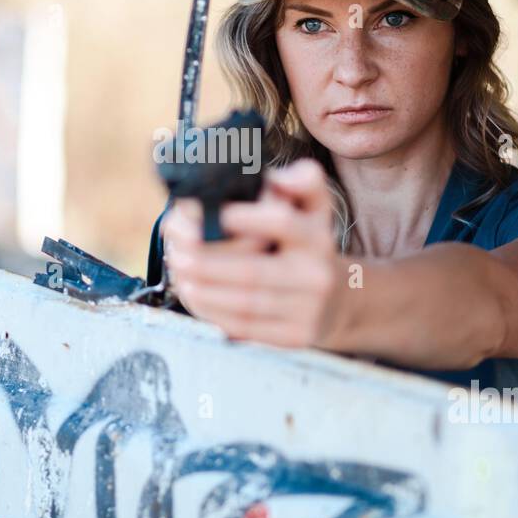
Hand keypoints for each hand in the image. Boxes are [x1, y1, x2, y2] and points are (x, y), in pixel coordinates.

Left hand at [161, 158, 343, 348]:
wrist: (340, 301)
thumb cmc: (310, 247)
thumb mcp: (315, 210)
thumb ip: (303, 182)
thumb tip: (279, 179)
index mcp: (317, 237)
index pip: (282, 223)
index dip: (245, 218)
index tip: (213, 212)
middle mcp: (317, 274)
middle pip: (252, 271)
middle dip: (207, 263)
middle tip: (177, 252)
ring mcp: (308, 310)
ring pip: (244, 303)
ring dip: (204, 289)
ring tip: (180, 274)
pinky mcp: (295, 337)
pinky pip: (246, 327)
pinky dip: (215, 312)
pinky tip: (197, 297)